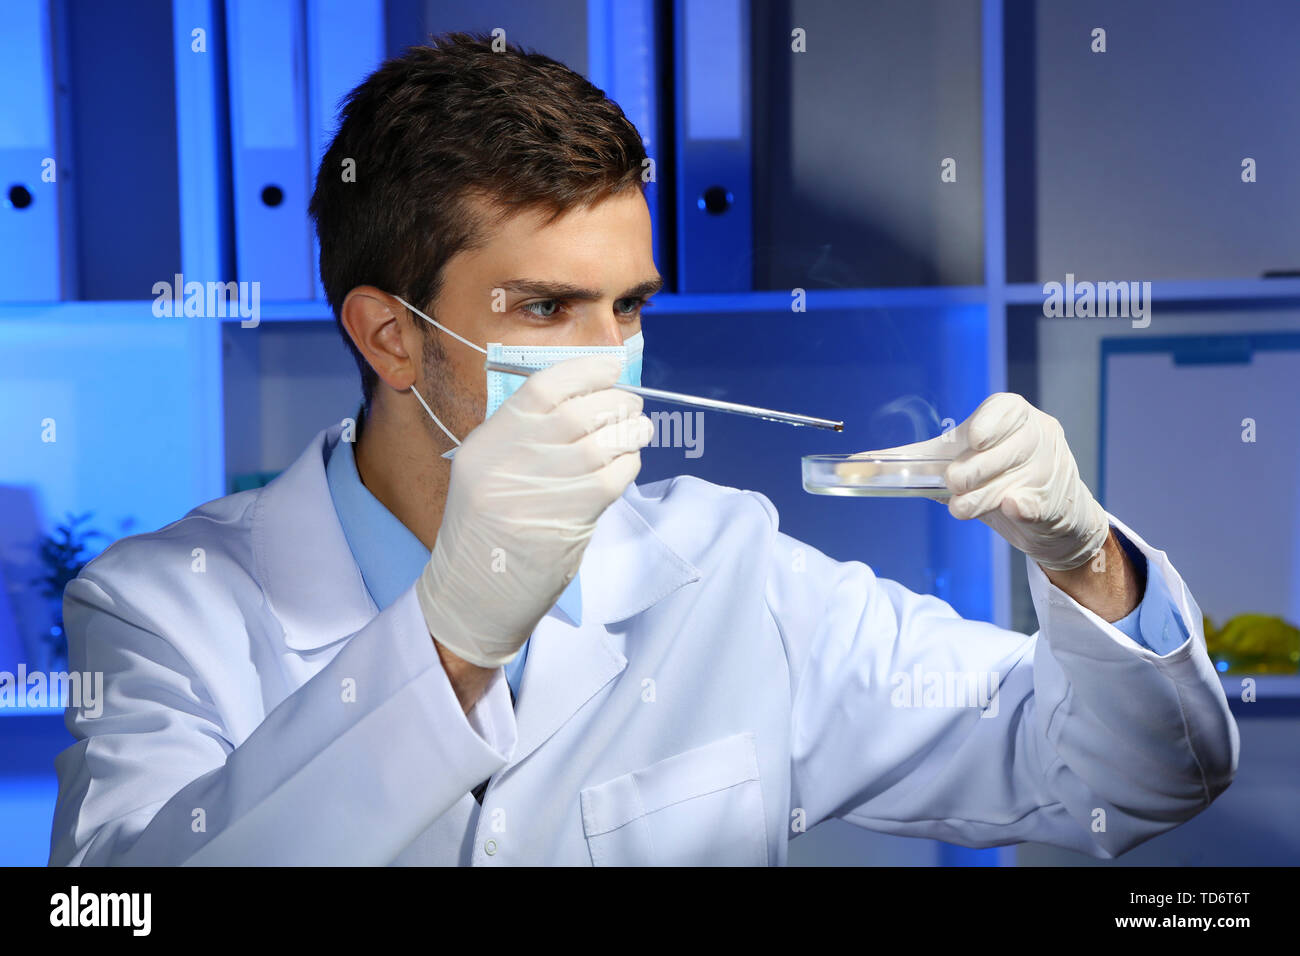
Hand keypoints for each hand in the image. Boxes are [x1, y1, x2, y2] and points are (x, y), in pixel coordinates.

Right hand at [416, 355, 653, 668]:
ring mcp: (543, 488)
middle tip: (631, 405)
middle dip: (618, 401)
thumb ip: (527, 433)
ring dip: (632, 431)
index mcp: (489, 441)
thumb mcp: (486, 469)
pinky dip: (629, 465)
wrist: (474, 593)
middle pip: (582, 410)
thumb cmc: (485, 527)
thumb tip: (589, 394)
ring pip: (606, 441)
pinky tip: (624, 466)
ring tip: (637, 431)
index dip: (586, 370)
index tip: (611, 368)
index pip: (545, 386)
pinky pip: (616, 476)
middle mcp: (513, 459)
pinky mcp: (572, 517)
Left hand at [857, 393, 1109, 570]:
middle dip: (971, 471)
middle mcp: (1035, 435)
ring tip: (960, 509)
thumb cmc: (994, 479)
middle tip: (952, 483)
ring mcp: (1048, 468)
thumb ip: (917, 461)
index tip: (973, 438)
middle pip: (1000, 450)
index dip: (988, 422)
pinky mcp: (1054, 502)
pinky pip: (1036, 502)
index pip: (1003, 409)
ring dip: (981, 496)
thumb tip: (859, 463)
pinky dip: (1021, 505)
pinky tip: (1013, 506)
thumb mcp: (958, 462)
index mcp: (1012, 416)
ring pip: (1010, 479)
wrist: (1047, 515)